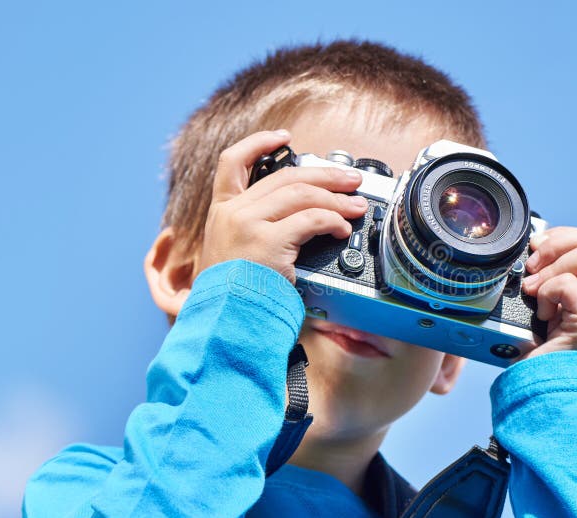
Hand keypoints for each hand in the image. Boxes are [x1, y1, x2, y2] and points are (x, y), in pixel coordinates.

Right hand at [197, 130, 368, 282]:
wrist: (222, 322)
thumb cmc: (233, 294)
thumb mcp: (231, 254)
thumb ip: (255, 229)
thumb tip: (300, 214)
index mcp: (221, 211)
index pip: (233, 162)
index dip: (258, 143)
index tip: (283, 137)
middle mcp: (232, 213)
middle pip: (285, 177)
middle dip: (324, 175)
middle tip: (350, 181)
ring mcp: (248, 225)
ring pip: (301, 194)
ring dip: (336, 198)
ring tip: (356, 206)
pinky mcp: (267, 242)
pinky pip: (311, 220)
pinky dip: (333, 221)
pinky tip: (342, 230)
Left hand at [520, 227, 576, 358]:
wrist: (543, 394)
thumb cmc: (537, 354)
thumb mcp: (542, 306)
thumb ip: (548, 277)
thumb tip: (532, 246)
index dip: (560, 236)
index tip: (534, 251)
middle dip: (554, 246)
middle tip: (530, 270)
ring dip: (550, 269)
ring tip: (535, 295)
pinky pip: (568, 284)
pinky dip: (547, 293)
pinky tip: (542, 315)